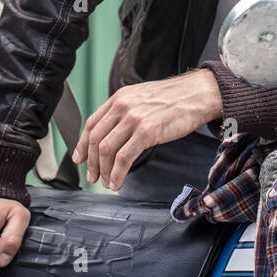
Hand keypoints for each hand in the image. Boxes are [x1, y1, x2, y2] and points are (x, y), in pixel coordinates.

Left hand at [72, 69, 221, 190]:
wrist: (197, 94)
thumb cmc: (174, 98)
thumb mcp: (142, 97)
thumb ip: (125, 111)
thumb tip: (113, 132)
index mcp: (119, 98)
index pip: (91, 123)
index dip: (81, 144)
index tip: (79, 159)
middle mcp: (122, 107)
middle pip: (95, 139)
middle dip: (91, 163)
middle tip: (93, 176)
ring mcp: (134, 119)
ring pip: (106, 150)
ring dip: (104, 171)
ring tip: (107, 182)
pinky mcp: (146, 132)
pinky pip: (124, 158)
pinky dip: (117, 174)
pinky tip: (118, 182)